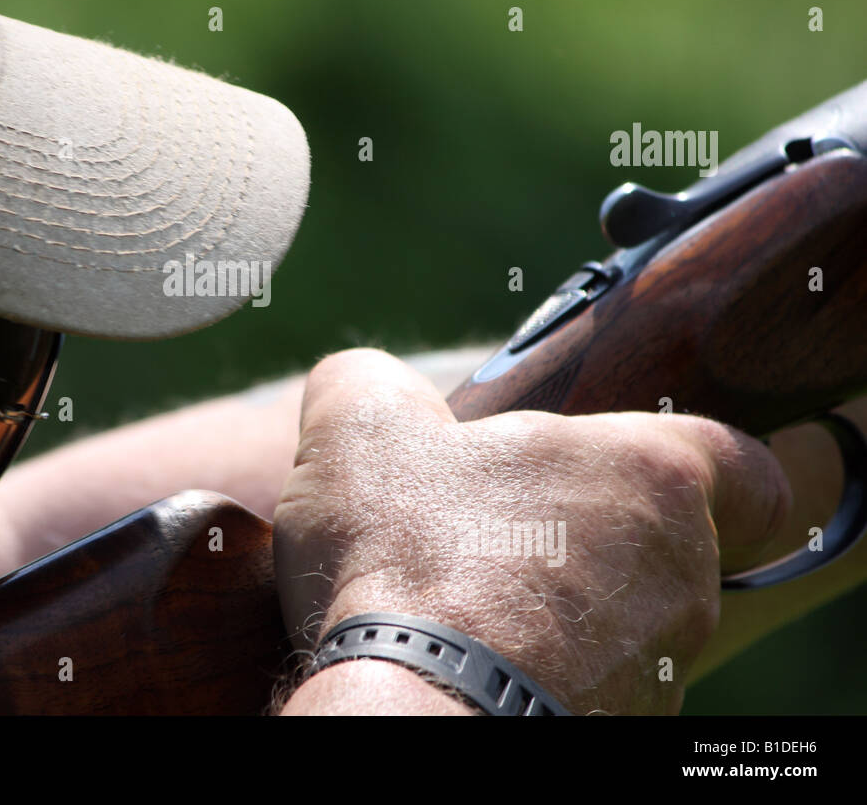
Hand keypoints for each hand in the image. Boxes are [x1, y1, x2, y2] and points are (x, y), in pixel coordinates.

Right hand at [274, 349, 791, 714]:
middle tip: (499, 533)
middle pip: (671, 544)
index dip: (701, 466)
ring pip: (633, 620)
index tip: (633, 472)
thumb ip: (370, 380)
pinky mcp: (628, 725)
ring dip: (564, 608)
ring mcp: (663, 663)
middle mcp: (685, 574)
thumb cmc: (411, 554)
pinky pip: (598, 684)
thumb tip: (367, 387)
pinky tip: (468, 664)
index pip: (747, 466)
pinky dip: (543, 672)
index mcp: (651, 475)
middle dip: (591, 535)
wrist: (414, 709)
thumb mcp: (361, 425)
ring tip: (465, 608)